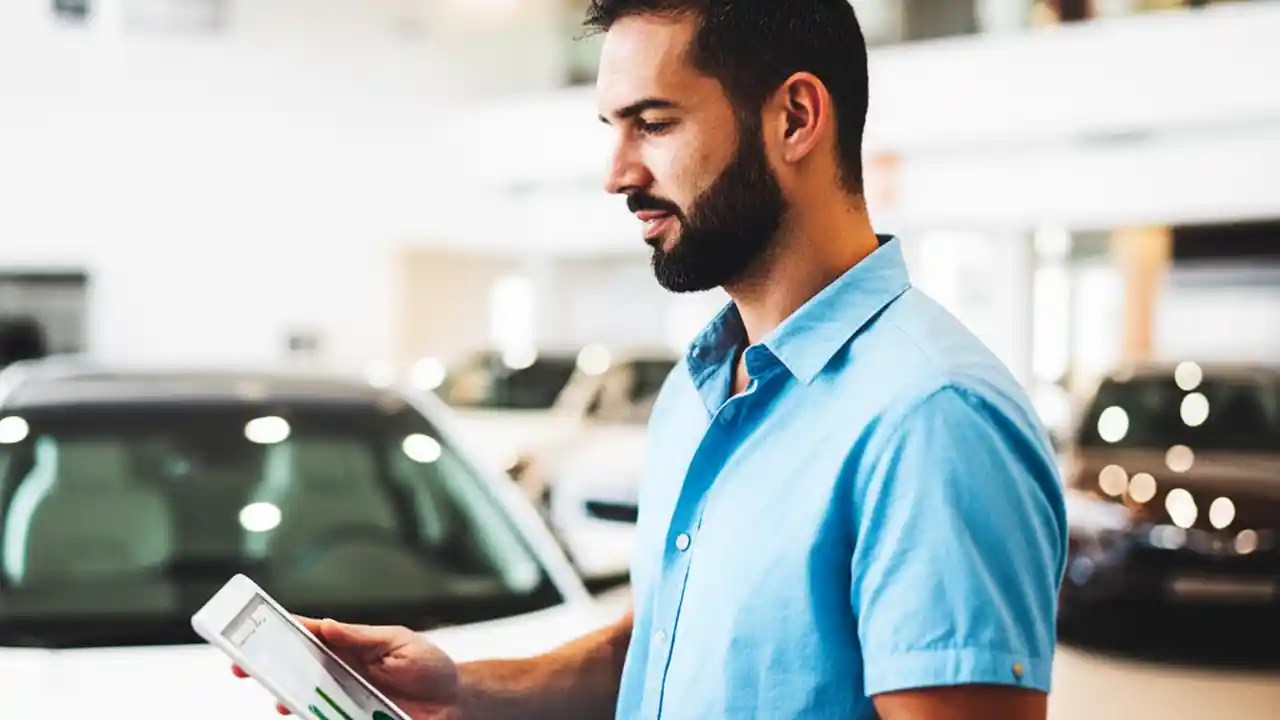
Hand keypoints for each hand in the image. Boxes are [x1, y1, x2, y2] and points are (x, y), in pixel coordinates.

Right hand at [232, 617, 461, 719]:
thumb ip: (362, 637)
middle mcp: (341, 673)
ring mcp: (343, 699)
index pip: (310, 635)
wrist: (455, 703)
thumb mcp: (400, 643)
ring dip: (285, 698)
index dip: (281, 631)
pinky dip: (307, 716)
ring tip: (278, 699)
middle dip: (266, 667)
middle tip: (242, 667)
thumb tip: (327, 624)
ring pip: (303, 698)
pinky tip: (296, 714)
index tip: (254, 627)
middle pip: (295, 668)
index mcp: (350, 647)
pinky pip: (321, 718)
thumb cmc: (430, 667)